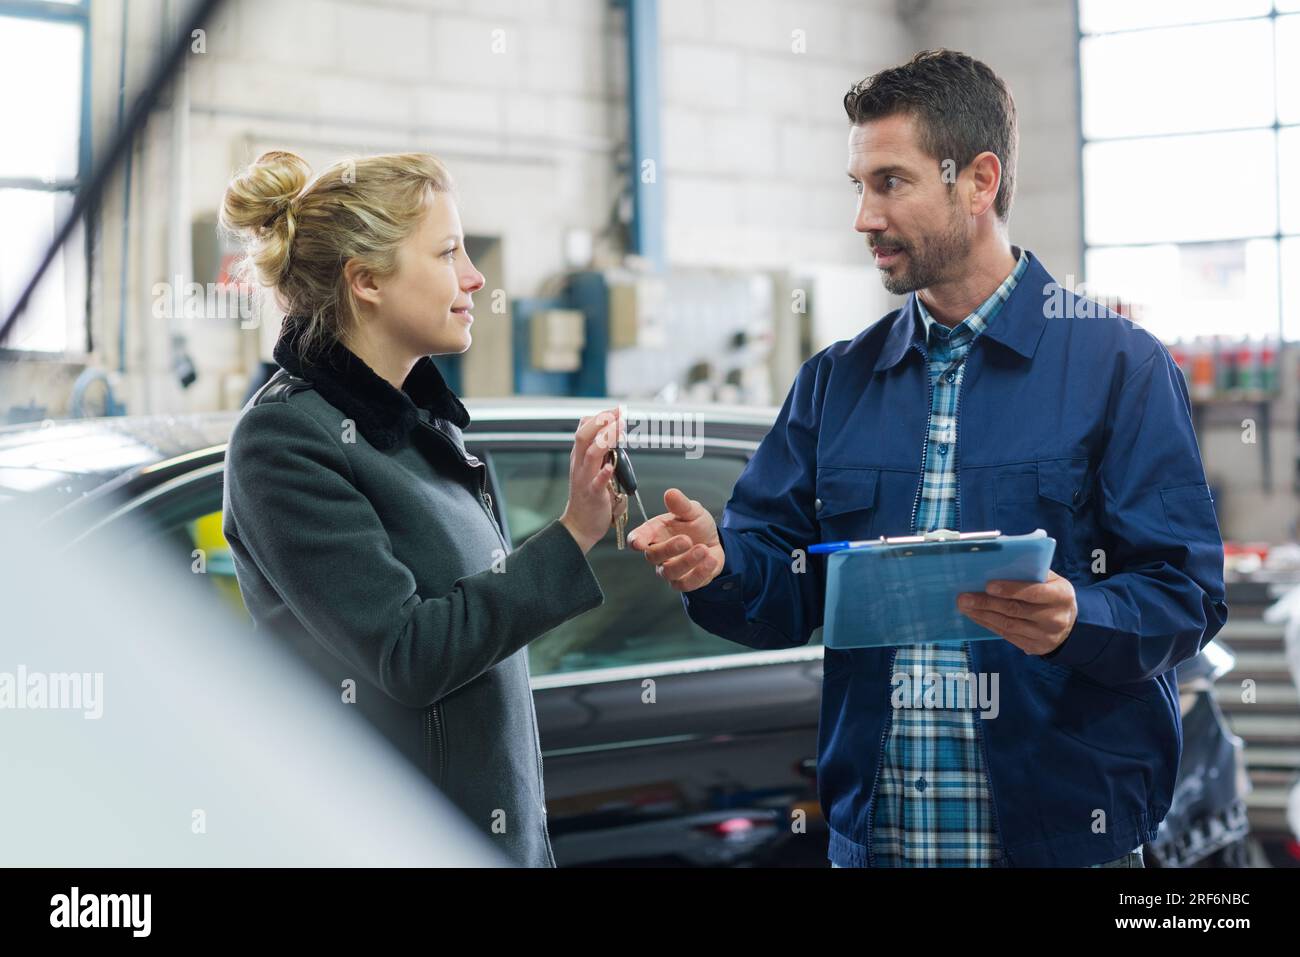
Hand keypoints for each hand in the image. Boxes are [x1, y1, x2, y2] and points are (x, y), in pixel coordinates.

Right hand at [559, 409, 626, 553]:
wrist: (580, 525)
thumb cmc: (589, 497)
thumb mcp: (591, 469)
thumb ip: (599, 453)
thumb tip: (612, 435)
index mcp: (580, 457)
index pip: (584, 429)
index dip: (600, 416)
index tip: (617, 410)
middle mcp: (579, 465)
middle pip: (583, 435)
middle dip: (601, 421)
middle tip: (617, 413)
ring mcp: (584, 479)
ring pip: (590, 454)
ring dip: (606, 439)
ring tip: (619, 429)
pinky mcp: (592, 495)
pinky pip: (596, 483)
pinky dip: (603, 473)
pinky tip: (610, 466)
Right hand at [626, 488, 725, 591]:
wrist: (714, 542)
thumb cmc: (695, 526)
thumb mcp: (692, 511)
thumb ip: (681, 504)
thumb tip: (670, 493)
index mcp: (654, 533)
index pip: (637, 538)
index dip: (635, 540)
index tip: (638, 542)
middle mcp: (659, 554)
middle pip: (652, 556)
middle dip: (669, 549)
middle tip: (686, 540)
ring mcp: (670, 570)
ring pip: (669, 573)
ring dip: (687, 562)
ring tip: (703, 549)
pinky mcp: (684, 582)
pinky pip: (687, 584)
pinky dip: (699, 573)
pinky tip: (710, 560)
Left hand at [957, 571, 1077, 655]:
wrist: (1070, 624)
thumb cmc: (1053, 593)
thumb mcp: (1051, 579)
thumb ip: (1031, 572)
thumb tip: (999, 564)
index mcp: (1061, 595)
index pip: (1034, 592)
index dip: (1010, 589)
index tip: (988, 585)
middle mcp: (1055, 618)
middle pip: (1016, 610)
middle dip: (987, 603)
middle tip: (964, 598)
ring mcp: (1045, 636)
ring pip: (1008, 625)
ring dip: (983, 615)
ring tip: (965, 607)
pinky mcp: (1035, 647)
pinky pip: (1007, 636)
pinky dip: (989, 625)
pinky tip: (976, 616)